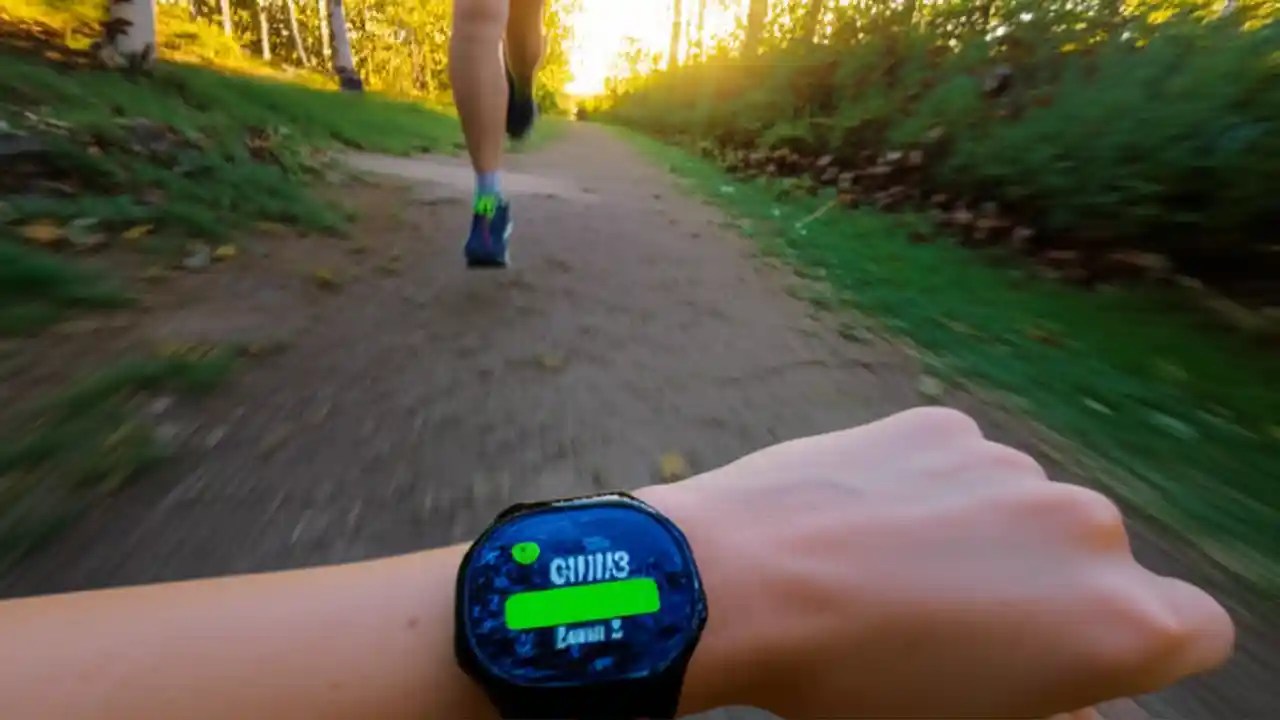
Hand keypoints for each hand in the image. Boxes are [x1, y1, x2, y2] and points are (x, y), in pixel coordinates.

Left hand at [639, 407, 1233, 717]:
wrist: (739, 586)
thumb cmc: (855, 684)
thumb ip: (1052, 703)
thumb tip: (1069, 696)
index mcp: (1121, 622)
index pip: (1194, 630)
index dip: (1137, 648)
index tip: (1076, 657)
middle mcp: (1087, 529)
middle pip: (1098, 564)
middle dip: (1048, 592)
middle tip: (960, 627)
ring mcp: (1014, 466)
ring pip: (1023, 510)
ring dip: (985, 537)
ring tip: (894, 576)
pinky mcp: (943, 425)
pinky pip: (961, 466)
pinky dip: (932, 492)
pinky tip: (866, 525)